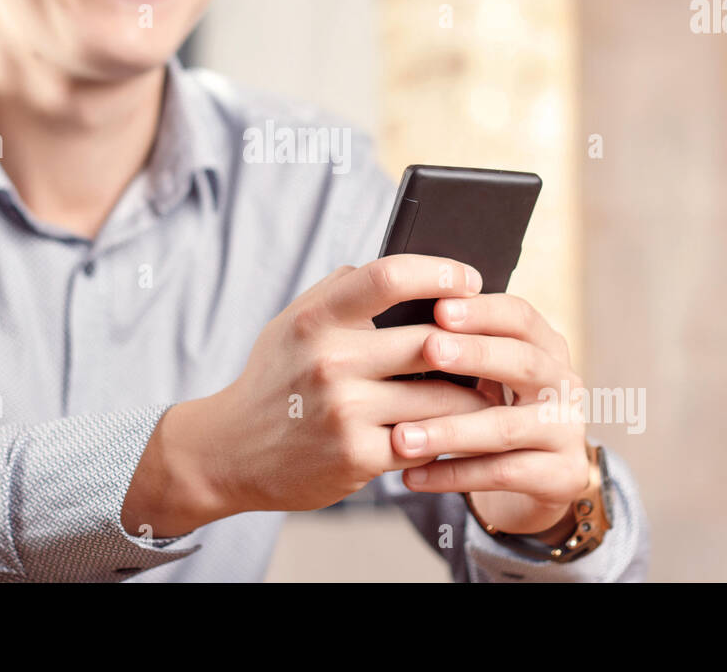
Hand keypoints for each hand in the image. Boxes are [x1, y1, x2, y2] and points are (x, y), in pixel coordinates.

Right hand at [125, 255, 499, 533]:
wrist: (228, 451)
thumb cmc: (275, 378)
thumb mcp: (293, 323)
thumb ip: (342, 292)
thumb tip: (408, 270)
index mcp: (317, 319)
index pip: (389, 276)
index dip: (440, 271)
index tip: (469, 279)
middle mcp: (330, 361)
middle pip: (432, 339)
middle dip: (474, 345)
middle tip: (497, 346)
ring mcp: (345, 411)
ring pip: (441, 396)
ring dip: (472, 396)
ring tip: (489, 390)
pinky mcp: (358, 456)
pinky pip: (427, 441)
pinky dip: (450, 437)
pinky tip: (460, 432)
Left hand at [388, 293, 589, 537]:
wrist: (537, 477)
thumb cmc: (496, 410)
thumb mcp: (488, 374)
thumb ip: (461, 348)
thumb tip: (398, 321)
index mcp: (546, 348)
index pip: (521, 317)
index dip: (483, 311)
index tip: (439, 308)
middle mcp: (564, 385)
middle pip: (524, 363)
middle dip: (474, 354)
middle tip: (428, 348)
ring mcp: (567, 432)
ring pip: (506, 428)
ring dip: (449, 430)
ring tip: (401, 436)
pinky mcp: (562, 477)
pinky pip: (501, 475)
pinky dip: (452, 475)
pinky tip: (410, 476)